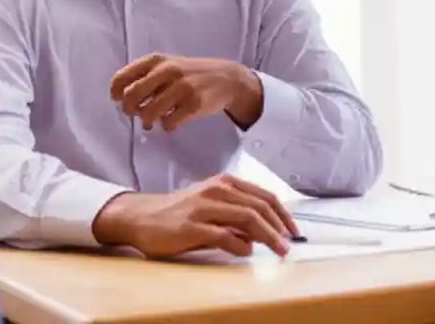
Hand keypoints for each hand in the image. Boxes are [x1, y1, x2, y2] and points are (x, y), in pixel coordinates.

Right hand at [91, 174, 299, 257]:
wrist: (141, 217)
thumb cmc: (178, 213)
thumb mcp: (210, 206)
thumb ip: (234, 215)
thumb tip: (260, 234)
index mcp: (224, 184)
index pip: (263, 196)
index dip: (282, 214)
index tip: (293, 230)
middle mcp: (216, 191)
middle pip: (259, 207)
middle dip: (279, 227)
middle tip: (289, 245)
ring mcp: (203, 208)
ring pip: (246, 218)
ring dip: (267, 236)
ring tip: (278, 250)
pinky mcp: (191, 227)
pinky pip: (223, 235)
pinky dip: (240, 245)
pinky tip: (246, 251)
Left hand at [111, 53, 263, 131]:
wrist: (226, 78)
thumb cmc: (190, 73)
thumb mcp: (168, 65)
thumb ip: (146, 76)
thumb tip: (121, 98)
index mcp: (156, 61)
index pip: (122, 77)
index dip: (116, 93)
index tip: (118, 100)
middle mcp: (167, 71)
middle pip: (132, 95)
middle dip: (129, 109)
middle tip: (135, 113)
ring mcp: (181, 88)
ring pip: (149, 113)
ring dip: (147, 121)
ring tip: (152, 122)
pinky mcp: (194, 104)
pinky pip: (169, 122)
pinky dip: (166, 126)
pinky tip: (171, 122)